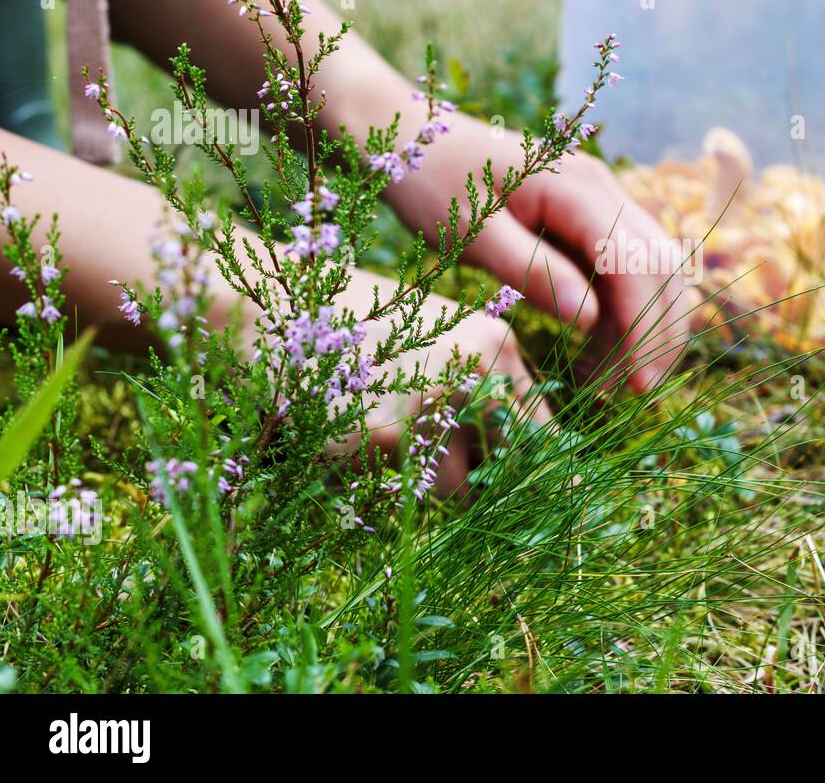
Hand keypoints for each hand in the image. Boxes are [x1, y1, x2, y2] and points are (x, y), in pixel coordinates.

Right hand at [255, 271, 549, 497]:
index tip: (548, 515)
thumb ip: (485, 391)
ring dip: (427, 485)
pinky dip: (383, 482)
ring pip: (458, 492)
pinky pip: (406, 494)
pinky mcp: (389, 438)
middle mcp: (479, 373)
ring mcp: (436, 405)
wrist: (276, 309)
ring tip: (384, 435)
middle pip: (508, 470)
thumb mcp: (440, 340)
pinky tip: (355, 438)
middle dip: (483, 485)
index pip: (543, 435)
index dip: (541, 481)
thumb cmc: (361, 330)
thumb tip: (537, 471)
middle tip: (440, 469)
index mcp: (496, 347)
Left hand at [386, 117, 694, 391]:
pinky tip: (598, 348)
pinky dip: (626, 309)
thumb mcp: (472, 236)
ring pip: (655, 267)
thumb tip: (590, 320)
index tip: (634, 384)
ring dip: (648, 323)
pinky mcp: (590, 215)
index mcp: (575, 187)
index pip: (636, 263)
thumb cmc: (430, 184)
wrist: (410, 139)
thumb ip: (532, 273)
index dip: (645, 326)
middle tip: (631, 392)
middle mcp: (602, 187)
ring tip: (609, 378)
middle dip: (658, 332)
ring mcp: (601, 197)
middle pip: (662, 265)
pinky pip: (629, 265)